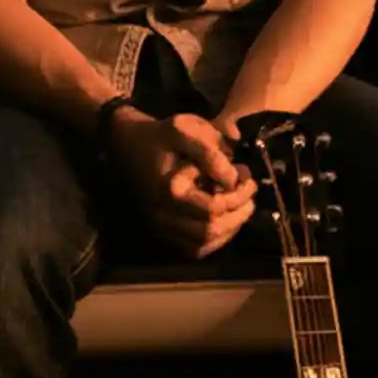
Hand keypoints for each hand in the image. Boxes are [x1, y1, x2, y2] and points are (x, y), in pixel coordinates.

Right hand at [109, 108, 256, 257]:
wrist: (127, 145)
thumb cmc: (160, 136)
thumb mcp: (185, 129)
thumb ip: (211, 152)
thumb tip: (235, 178)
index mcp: (170, 189)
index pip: (215, 206)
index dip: (239, 193)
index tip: (245, 174)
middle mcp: (163, 213)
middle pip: (211, 229)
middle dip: (238, 213)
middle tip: (250, 194)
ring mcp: (161, 226)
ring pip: (203, 243)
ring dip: (230, 228)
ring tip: (242, 208)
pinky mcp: (161, 231)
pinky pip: (193, 248)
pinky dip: (214, 240)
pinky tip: (226, 222)